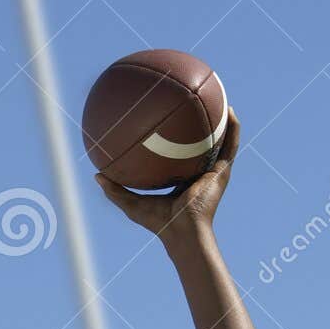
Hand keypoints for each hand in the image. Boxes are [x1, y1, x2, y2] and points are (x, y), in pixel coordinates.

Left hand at [94, 109, 239, 242]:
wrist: (183, 233)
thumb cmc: (159, 223)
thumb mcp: (132, 203)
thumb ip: (115, 190)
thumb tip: (96, 175)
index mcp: (181, 179)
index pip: (179, 154)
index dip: (176, 138)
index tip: (169, 119)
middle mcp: (199, 172)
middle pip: (201, 143)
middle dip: (199, 123)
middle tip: (193, 100)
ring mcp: (213, 171)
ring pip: (221, 140)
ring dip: (223, 119)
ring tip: (220, 96)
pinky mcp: (223, 172)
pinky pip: (231, 145)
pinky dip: (233, 128)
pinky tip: (230, 110)